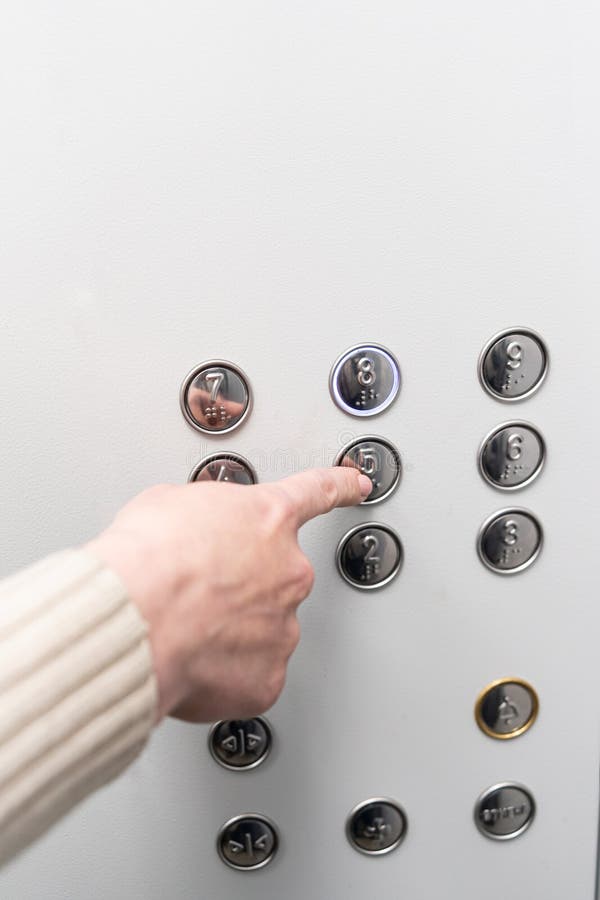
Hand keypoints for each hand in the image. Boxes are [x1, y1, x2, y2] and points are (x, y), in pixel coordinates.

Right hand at [84, 467, 371, 722]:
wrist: (136, 618)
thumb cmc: (148, 559)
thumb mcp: (167, 503)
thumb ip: (202, 514)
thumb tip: (192, 528)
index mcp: (268, 519)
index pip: (316, 492)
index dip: (339, 486)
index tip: (356, 485)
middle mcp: (289, 572)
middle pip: (277, 577)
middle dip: (242, 584)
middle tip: (198, 592)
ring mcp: (283, 628)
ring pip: (263, 629)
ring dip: (230, 630)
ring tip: (185, 628)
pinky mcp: (267, 679)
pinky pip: (251, 675)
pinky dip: (224, 673)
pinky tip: (193, 660)